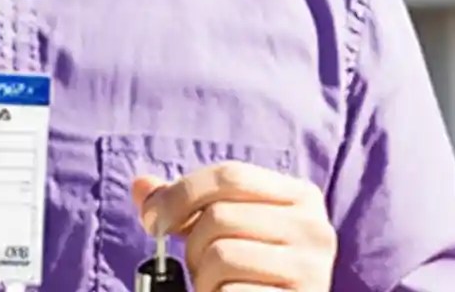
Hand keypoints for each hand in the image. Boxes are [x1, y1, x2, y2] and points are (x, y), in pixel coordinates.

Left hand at [131, 161, 335, 291]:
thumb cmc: (250, 271)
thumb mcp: (223, 230)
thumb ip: (186, 205)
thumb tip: (141, 186)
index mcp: (300, 196)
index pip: (230, 175)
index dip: (181, 194)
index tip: (153, 220)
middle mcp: (313, 227)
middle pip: (220, 215)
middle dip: (193, 245)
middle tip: (200, 266)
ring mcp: (311, 268)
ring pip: (222, 255)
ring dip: (204, 277)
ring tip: (218, 285)